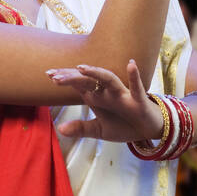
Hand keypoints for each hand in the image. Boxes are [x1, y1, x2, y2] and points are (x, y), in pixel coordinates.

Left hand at [49, 60, 164, 141]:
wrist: (147, 131)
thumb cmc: (123, 126)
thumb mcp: (99, 130)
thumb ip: (81, 128)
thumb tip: (60, 129)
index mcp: (98, 97)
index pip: (79, 84)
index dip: (65, 79)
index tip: (49, 75)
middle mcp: (108, 93)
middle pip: (89, 80)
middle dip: (72, 77)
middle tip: (55, 76)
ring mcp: (123, 95)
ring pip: (109, 80)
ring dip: (96, 73)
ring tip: (82, 68)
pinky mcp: (138, 101)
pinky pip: (137, 88)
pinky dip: (134, 77)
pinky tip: (131, 64)